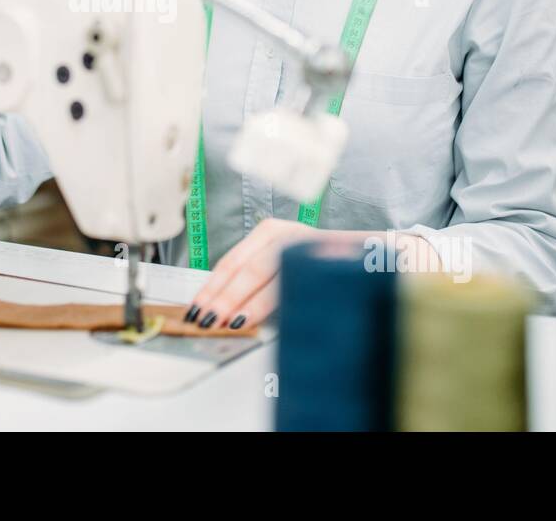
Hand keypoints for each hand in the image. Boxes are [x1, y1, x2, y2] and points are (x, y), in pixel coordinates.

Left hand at [185, 218, 319, 329]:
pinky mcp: (329, 265)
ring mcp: (310, 248)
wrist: (358, 255)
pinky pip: (298, 286)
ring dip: (249, 305)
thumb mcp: (277, 259)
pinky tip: (266, 317)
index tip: (197, 307)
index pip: (233, 261)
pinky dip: (279, 305)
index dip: (213, 286)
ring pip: (274, 278)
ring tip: (232, 322)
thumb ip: (252, 279)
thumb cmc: (309, 262)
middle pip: (250, 269)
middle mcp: (288, 235)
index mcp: (270, 232)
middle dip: (226, 297)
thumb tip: (220, 309)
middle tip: (209, 319)